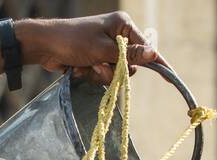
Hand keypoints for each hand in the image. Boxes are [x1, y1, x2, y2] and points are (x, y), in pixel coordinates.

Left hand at [19, 13, 163, 84]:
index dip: (156, 62)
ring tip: (85, 65)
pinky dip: (90, 74)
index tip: (171, 76)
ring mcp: (105, 48)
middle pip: (130, 65)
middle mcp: (116, 36)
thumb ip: (129, 55)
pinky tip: (77, 67)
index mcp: (122, 25)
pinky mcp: (95, 59)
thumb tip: (153, 54)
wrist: (45, 46)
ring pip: (115, 73)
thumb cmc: (74, 41)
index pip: (145, 47)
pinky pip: (102, 75)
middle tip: (99, 65)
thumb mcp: (103, 50)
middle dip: (115, 70)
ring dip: (100, 74)